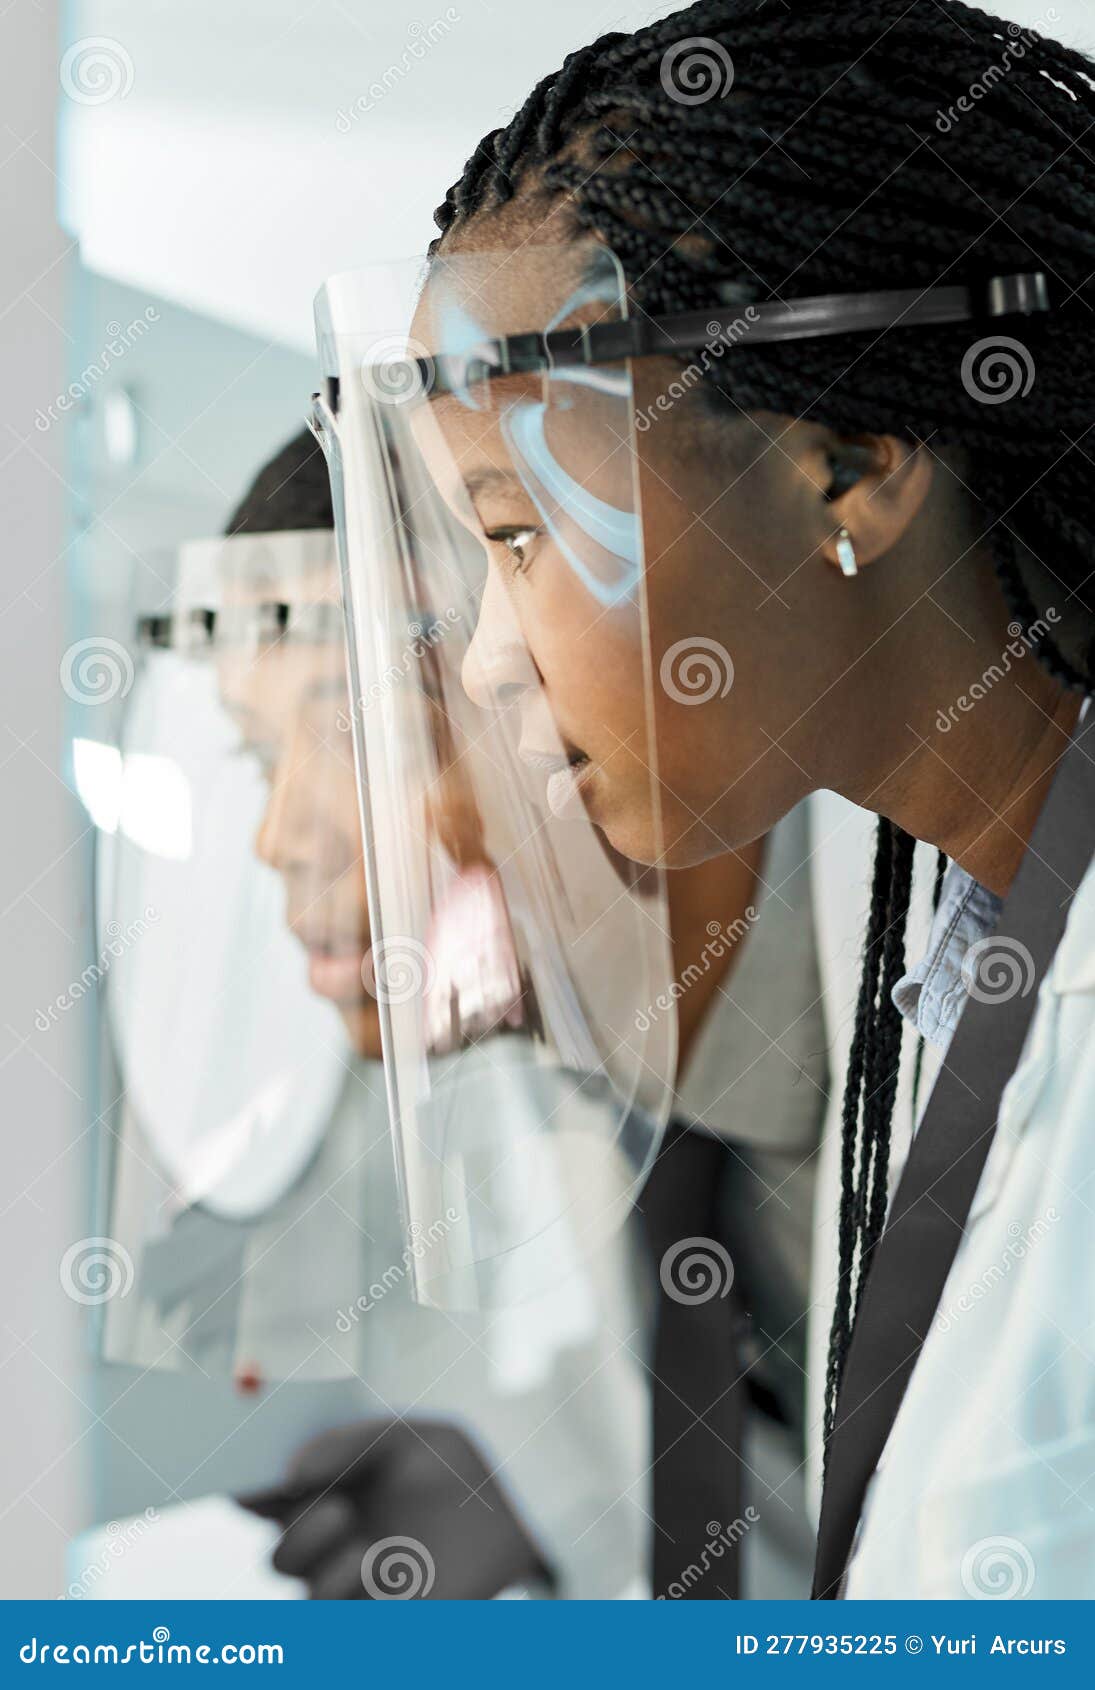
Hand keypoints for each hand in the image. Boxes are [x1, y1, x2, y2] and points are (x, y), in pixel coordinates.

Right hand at [237, 1417, 553, 1599]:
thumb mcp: (402, 1438)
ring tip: (366, 1546)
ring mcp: (357, 1585)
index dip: (245, 1488)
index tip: (245, 1474)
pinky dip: (355, 1595)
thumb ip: (346, 1445)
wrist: (517, 1511)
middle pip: (280, 1553)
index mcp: (328, 1493)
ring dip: (323, 1570)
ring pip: (306, 1595)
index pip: (266, 1497)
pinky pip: (342, 1619)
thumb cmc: (453, 1470)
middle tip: (339, 1509)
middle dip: (298, 1532)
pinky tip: (393, 1569)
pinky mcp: (381, 1616)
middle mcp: (335, 1544)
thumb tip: (291, 1469)